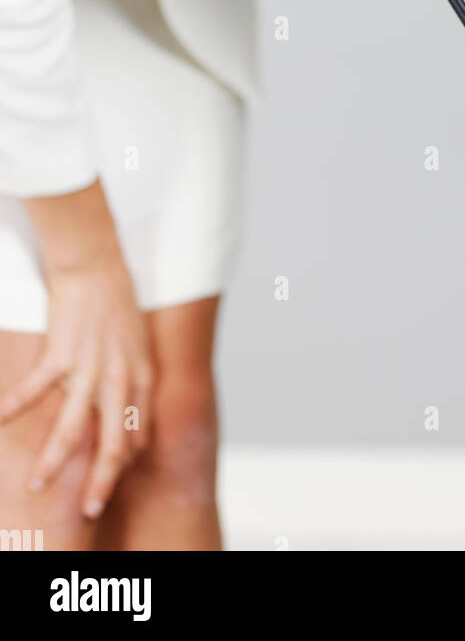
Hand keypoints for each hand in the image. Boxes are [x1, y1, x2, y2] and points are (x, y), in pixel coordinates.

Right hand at [0, 249, 153, 518]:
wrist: (96, 264)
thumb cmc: (115, 303)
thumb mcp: (138, 346)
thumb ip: (135, 383)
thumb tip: (135, 420)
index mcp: (141, 376)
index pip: (136, 433)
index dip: (124, 462)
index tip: (109, 482)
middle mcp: (120, 377)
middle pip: (113, 443)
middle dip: (101, 483)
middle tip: (90, 510)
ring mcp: (90, 368)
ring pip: (71, 429)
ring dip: (54, 462)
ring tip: (37, 486)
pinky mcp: (62, 353)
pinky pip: (35, 390)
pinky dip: (14, 407)